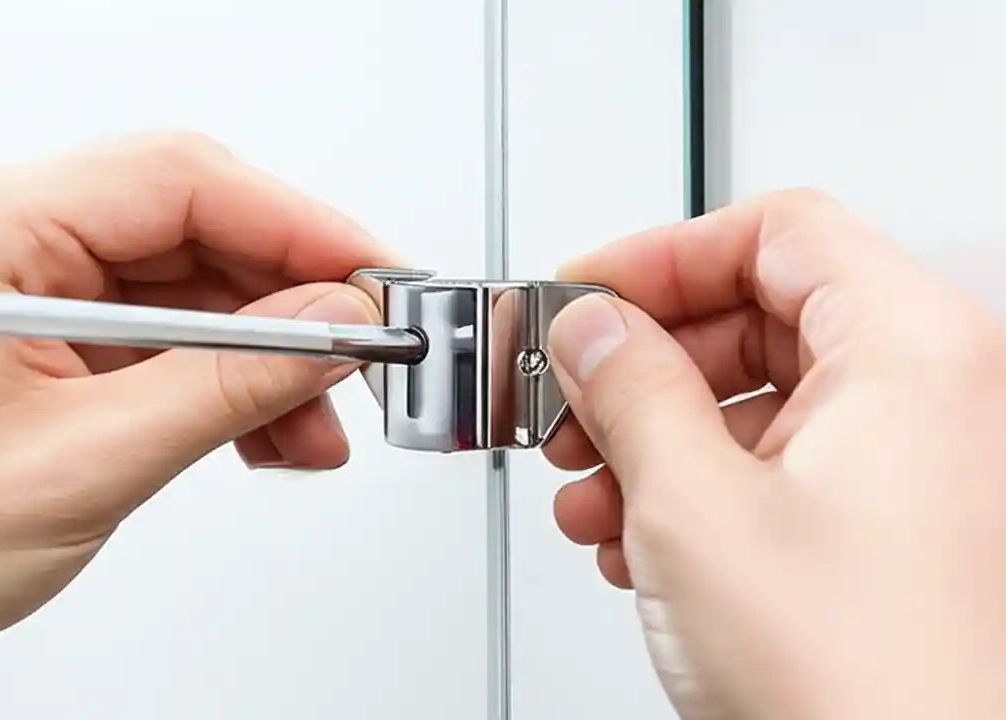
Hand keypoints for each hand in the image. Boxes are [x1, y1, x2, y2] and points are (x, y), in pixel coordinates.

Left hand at [0, 133, 393, 718]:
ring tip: (315, 422)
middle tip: (367, 351)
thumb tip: (336, 329)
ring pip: (196, 282)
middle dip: (295, 294)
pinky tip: (268, 430)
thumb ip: (227, 387)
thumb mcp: (87, 464)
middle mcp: (11, 235)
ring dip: (269, 351)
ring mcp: (33, 280)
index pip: (185, 181)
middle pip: (200, 223)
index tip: (376, 281)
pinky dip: (228, 376)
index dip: (301, 226)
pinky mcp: (53, 327)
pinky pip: (170, 328)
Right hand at [544, 190, 1005, 717]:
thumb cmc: (861, 686)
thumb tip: (590, 329)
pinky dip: (696, 484)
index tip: (585, 299)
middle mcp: (932, 392)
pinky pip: (777, 461)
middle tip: (572, 401)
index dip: (660, 256)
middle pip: (758, 312)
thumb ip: (629, 389)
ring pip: (757, 395)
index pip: (773, 230)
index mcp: (911, 350)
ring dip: (655, 435)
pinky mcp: (889, 522)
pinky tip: (637, 535)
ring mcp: (916, 461)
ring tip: (592, 489)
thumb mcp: (694, 508)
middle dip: (643, 363)